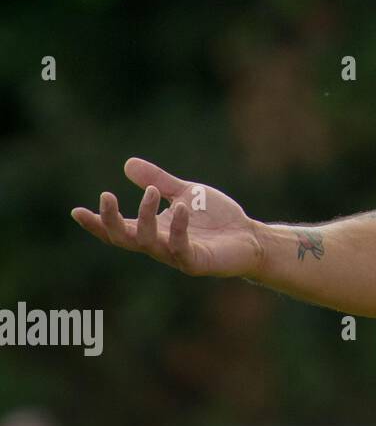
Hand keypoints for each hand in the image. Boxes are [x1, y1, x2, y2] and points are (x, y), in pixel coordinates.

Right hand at [71, 157, 262, 276]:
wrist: (249, 237)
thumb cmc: (216, 219)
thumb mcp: (185, 193)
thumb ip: (157, 181)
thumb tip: (127, 163)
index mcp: (152, 230)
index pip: (117, 229)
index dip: (97, 223)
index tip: (76, 211)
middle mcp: (159, 245)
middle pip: (124, 238)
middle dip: (110, 221)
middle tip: (105, 196)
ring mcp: (176, 255)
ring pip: (148, 242)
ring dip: (146, 217)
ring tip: (152, 192)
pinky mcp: (197, 261)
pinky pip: (181, 248)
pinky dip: (179, 228)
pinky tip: (181, 208)